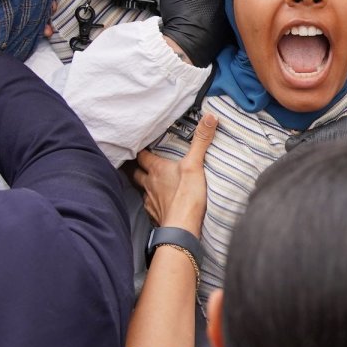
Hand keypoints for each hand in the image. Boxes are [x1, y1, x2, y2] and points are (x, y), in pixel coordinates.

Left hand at [133, 113, 216, 234]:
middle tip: (142, 163)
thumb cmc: (187, 197)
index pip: (142, 156)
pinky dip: (154, 203)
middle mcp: (149, 185)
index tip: (142, 145)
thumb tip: (209, 117)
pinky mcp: (155, 216)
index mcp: (156, 169)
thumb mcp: (195, 164)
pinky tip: (161, 203)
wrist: (182, 229)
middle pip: (136, 173)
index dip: (140, 150)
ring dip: (145, 185)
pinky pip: (150, 207)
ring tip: (152, 182)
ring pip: (142, 190)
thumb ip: (201, 141)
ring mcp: (150, 202)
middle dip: (138, 168)